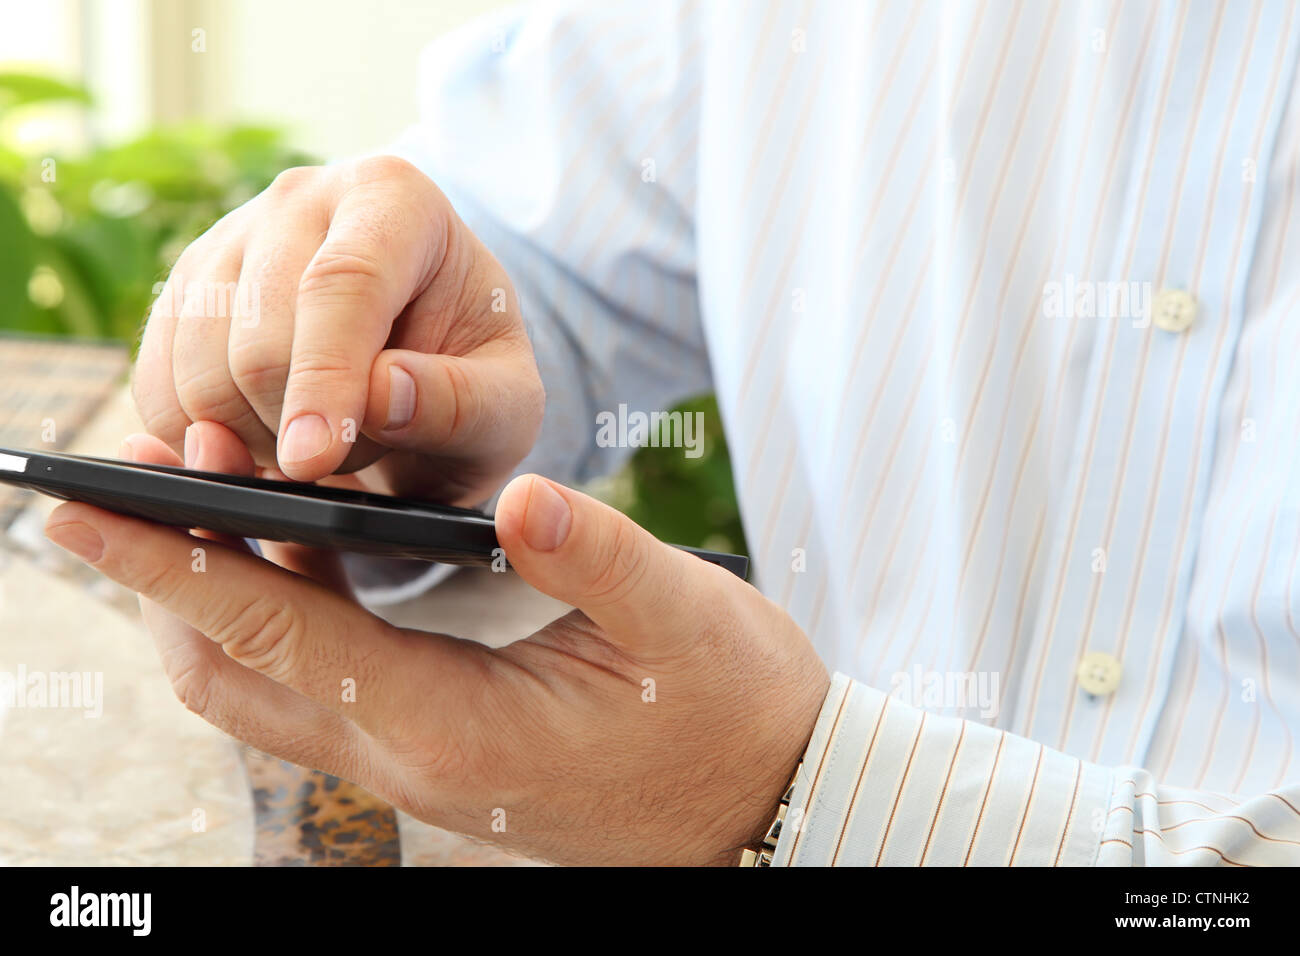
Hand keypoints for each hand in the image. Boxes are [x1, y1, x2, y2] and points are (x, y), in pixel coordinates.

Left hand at [44, 423, 829, 865]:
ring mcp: (415, 758)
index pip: (275, 633)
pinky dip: (275, 611)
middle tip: (131, 478)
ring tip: (197, 494)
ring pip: (261, 686)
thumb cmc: (731, 712)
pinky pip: (314, 681)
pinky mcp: (434, 745)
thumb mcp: (685, 623)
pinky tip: (295, 541)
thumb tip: (515, 492)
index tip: (81, 501)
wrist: (763, 803)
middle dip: (162, 579)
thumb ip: (596, 557)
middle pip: (230, 673)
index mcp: (456, 724)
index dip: (171, 563)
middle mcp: (410, 753)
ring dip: (213, 596)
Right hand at [132, 155, 543, 505]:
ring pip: (198, 371)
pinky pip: (158, 391)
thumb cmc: (471, 383)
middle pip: (258, 339)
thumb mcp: (507, 406)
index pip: (343, 283)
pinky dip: (209, 444)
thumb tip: (381, 393)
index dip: (324, 378)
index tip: (314, 461)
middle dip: (304, 429)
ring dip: (258, 442)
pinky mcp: (180, 294)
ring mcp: (227, 237)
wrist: (422, 368)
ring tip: (326, 441)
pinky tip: (270, 442)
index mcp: (395, 198)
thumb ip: (463, 403)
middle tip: (361, 452)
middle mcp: (301, 198)